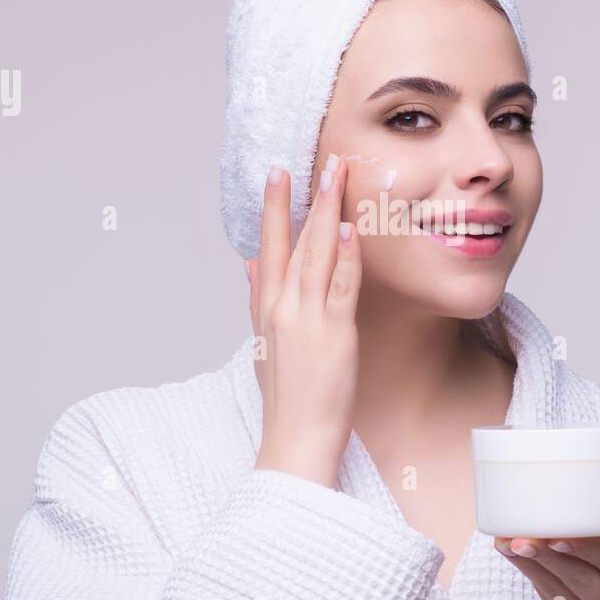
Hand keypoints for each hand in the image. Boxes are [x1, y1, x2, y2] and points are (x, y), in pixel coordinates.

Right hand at [246, 154, 362, 489]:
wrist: (295, 439)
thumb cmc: (286, 397)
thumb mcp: (263, 343)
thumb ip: (258, 298)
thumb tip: (250, 262)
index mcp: (266, 309)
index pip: (268, 247)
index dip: (273, 208)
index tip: (276, 174)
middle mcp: (283, 308)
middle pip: (293, 242)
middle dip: (304, 197)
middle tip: (315, 160)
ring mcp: (307, 319)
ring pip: (316, 254)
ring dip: (327, 212)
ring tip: (337, 176)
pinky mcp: (333, 334)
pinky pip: (341, 287)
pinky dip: (345, 257)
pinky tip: (349, 229)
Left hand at [494, 465, 599, 599]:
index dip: (583, 549)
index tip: (557, 535)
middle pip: (578, 578)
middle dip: (546, 556)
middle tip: (520, 536)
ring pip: (555, 590)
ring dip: (528, 564)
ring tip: (505, 541)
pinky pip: (547, 596)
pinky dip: (530, 573)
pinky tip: (513, 553)